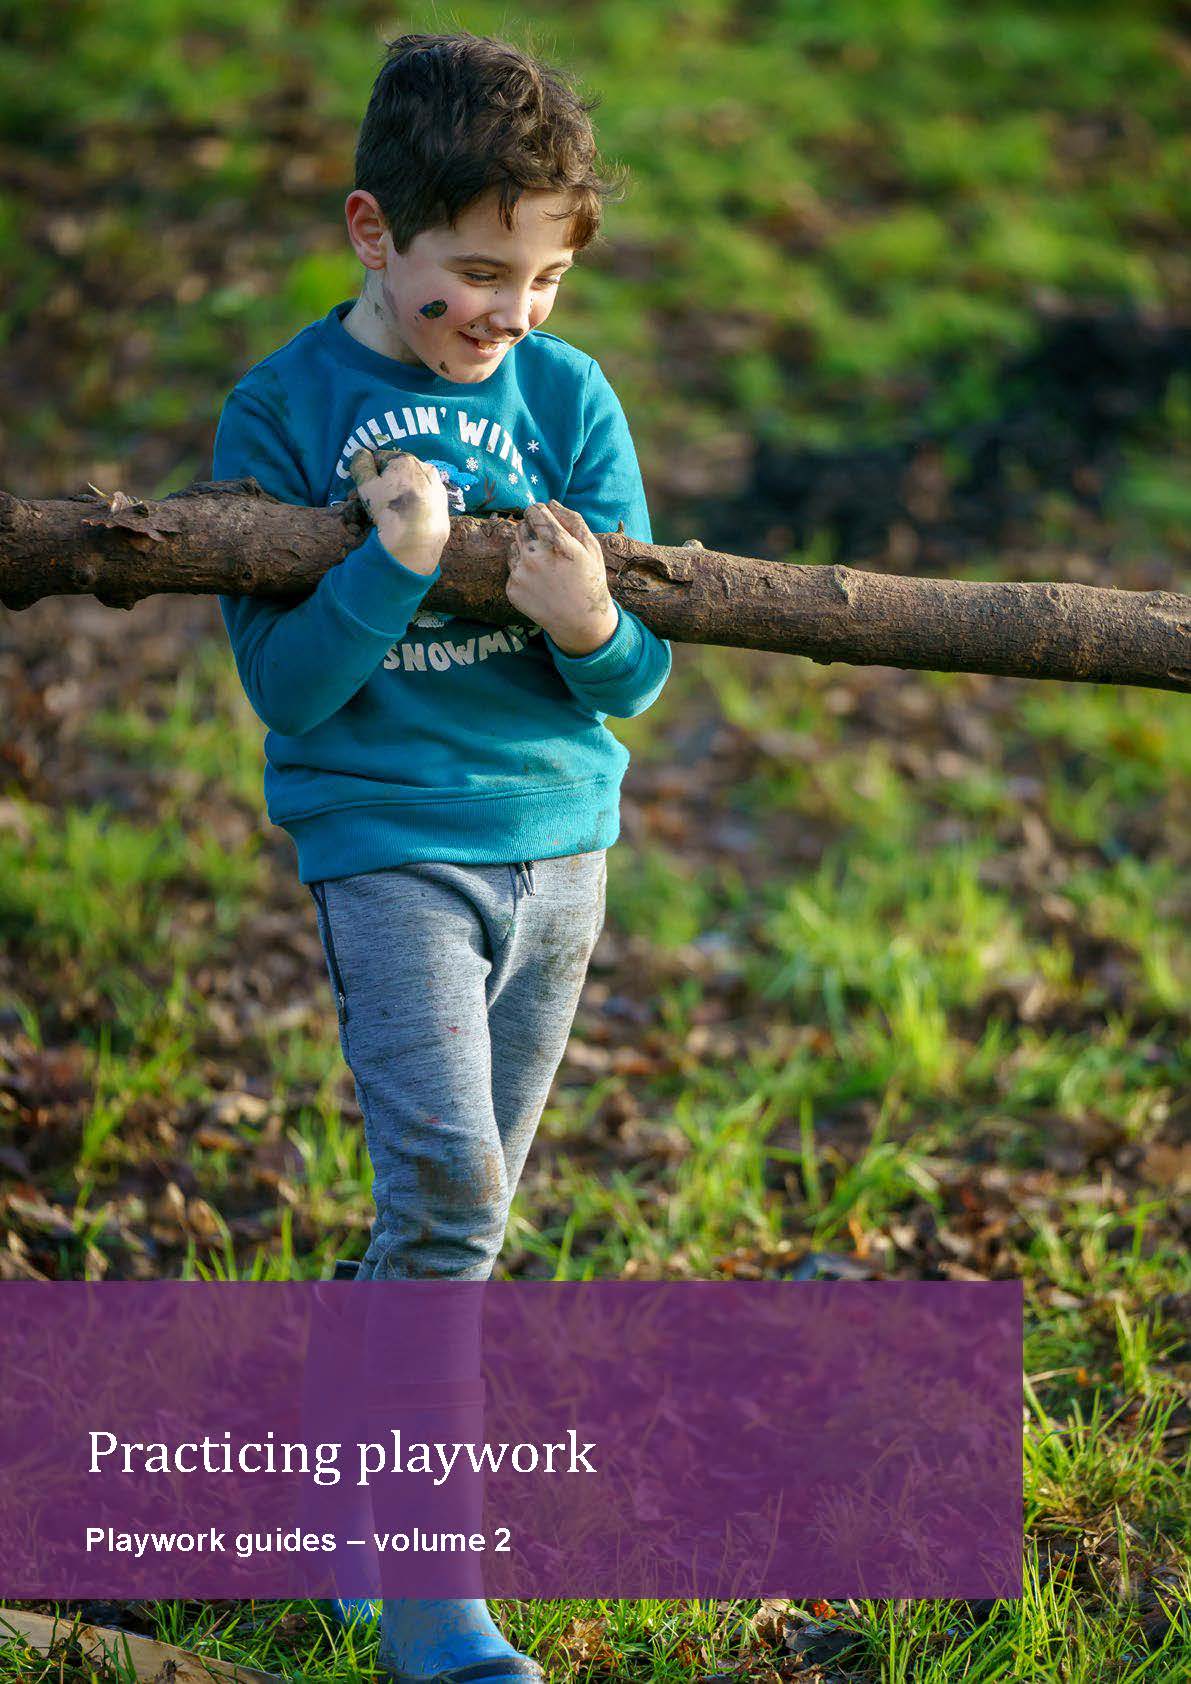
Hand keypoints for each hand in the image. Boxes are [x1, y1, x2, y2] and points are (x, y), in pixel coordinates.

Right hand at [349, 448, 449, 575]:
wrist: (416, 542)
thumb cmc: (389, 510)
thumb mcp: (366, 486)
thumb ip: (361, 465)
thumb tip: (361, 453)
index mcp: (406, 460)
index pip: (381, 458)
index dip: (370, 473)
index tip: (367, 489)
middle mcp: (426, 468)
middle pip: (399, 472)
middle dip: (387, 483)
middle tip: (379, 502)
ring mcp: (438, 487)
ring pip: (413, 485)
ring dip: (402, 493)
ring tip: (394, 512)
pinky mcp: (444, 504)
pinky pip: (425, 499)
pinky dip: (417, 505)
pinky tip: (409, 518)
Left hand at [504, 501, 618, 654]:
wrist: (580, 622)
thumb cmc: (589, 581)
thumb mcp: (591, 548)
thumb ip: (572, 520)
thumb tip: (550, 503)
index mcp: (558, 543)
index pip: (535, 512)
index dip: (539, 512)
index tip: (543, 517)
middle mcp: (536, 557)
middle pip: (521, 527)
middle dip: (531, 531)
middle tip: (547, 548)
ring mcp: (522, 574)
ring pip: (513, 547)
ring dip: (525, 550)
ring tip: (544, 568)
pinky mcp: (512, 589)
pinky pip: (512, 569)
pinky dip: (522, 572)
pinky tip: (539, 584)